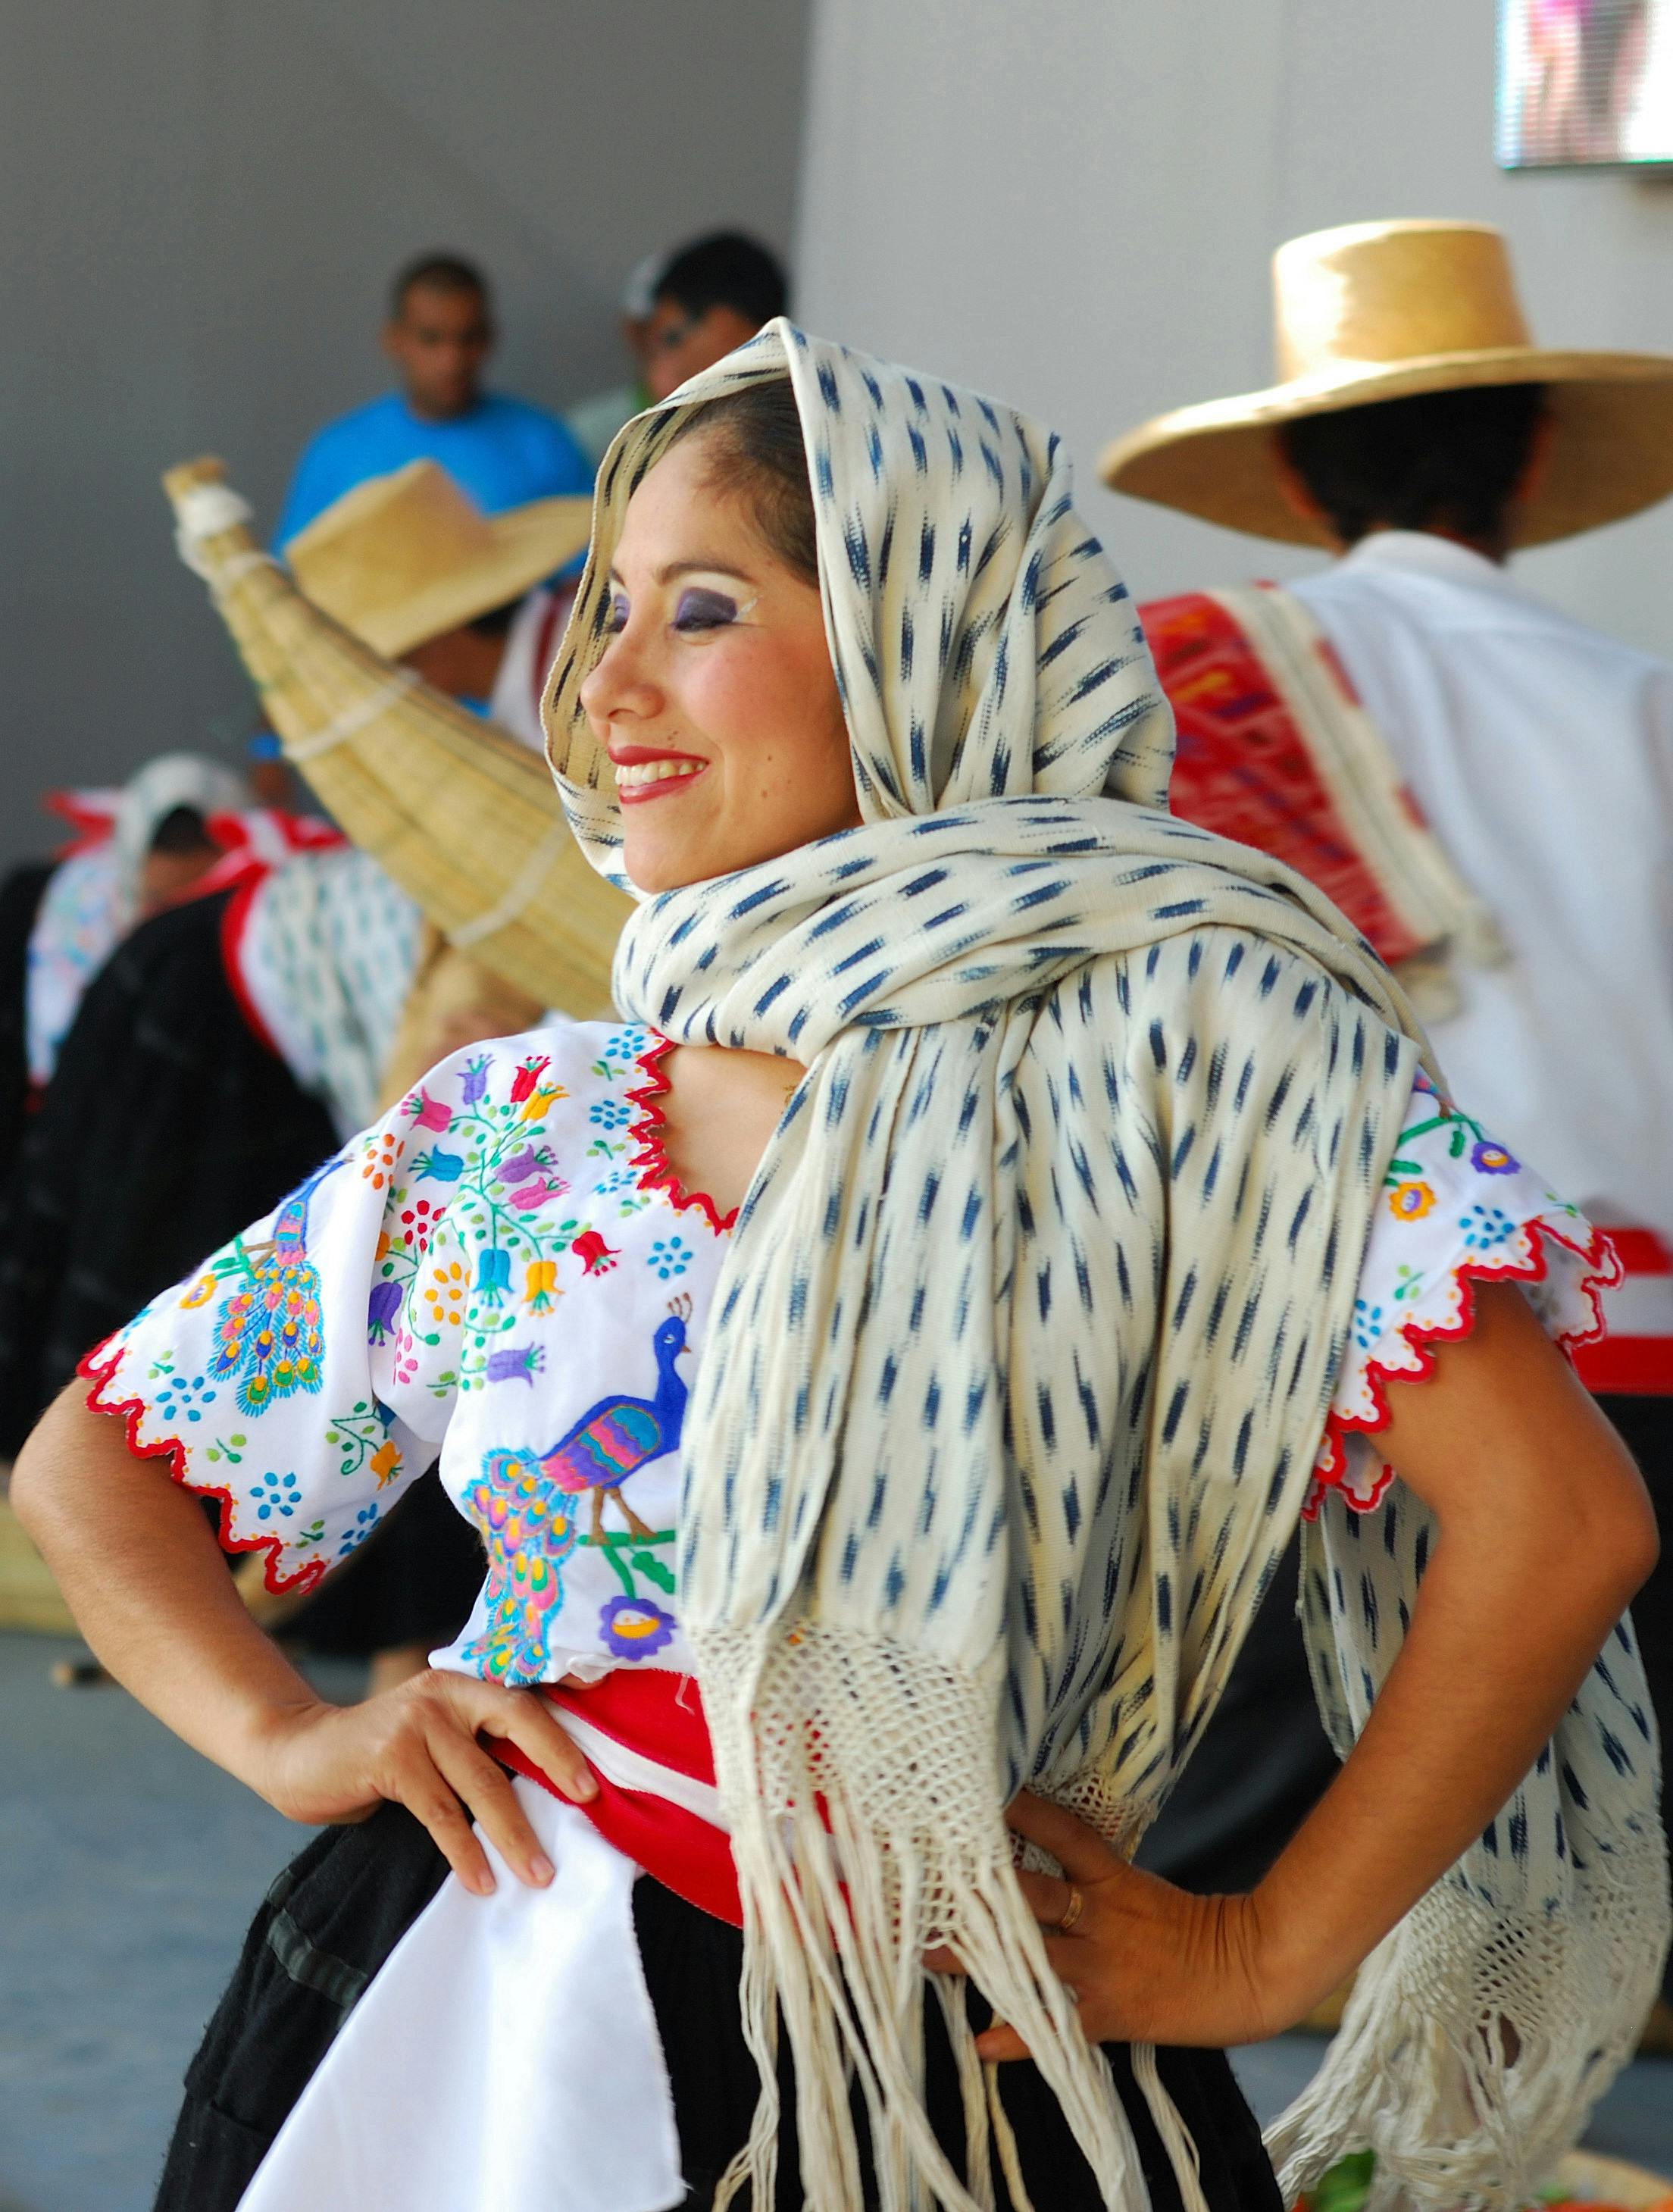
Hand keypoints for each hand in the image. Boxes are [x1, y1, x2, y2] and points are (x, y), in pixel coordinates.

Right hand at [249, 1669, 595, 1897]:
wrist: (299, 1753)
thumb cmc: (380, 1755)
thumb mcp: (434, 1738)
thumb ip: (477, 1746)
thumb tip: (549, 1793)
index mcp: (464, 1683)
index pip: (526, 1699)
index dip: (564, 1730)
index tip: (599, 1766)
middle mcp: (445, 1692)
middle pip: (516, 1722)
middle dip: (557, 1763)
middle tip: (587, 1804)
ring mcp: (416, 1721)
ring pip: (481, 1781)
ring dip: (514, 1833)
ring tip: (538, 1874)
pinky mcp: (390, 1756)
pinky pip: (440, 1812)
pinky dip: (464, 1852)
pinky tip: (480, 1881)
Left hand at [939, 1794, 1285, 2059]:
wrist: (1251, 1971)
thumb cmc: (1195, 1929)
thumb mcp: (1142, 1889)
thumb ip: (1094, 1880)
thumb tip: (1042, 1864)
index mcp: (1113, 1878)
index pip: (1063, 1833)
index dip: (1024, 1812)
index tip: (979, 1795)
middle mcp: (1101, 1916)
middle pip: (1031, 1894)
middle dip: (978, 1891)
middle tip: (926, 1881)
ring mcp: (1105, 1965)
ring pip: (1031, 1957)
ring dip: (977, 1959)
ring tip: (928, 1956)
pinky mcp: (1113, 2012)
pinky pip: (1057, 2026)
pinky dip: (1019, 2037)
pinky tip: (982, 2043)